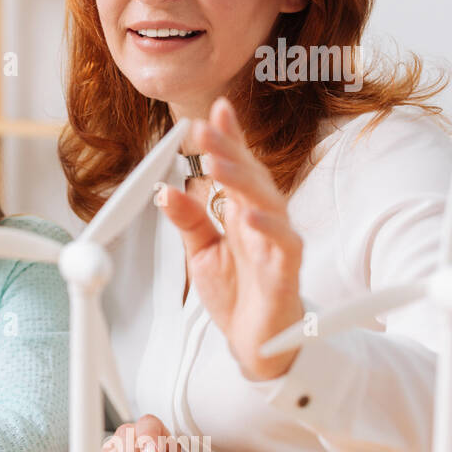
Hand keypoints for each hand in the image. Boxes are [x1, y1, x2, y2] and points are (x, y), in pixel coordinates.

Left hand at [162, 97, 304, 379]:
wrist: (254, 341)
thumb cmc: (236, 294)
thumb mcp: (200, 253)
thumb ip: (188, 221)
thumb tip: (166, 190)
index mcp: (241, 213)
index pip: (236, 168)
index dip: (228, 138)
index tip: (215, 110)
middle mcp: (261, 221)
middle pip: (249, 177)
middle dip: (229, 150)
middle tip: (205, 128)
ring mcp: (276, 243)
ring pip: (267, 201)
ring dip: (242, 179)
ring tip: (218, 161)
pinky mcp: (286, 269)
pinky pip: (282, 242)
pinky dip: (267, 226)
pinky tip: (248, 213)